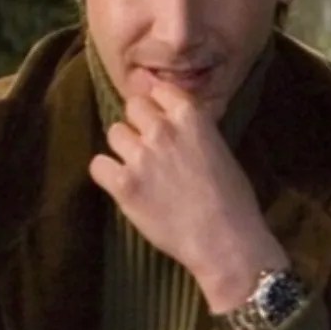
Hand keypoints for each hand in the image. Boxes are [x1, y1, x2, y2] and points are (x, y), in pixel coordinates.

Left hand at [89, 84, 283, 308]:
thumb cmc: (233, 200)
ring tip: (138, 168)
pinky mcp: (122, 183)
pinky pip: (97, 164)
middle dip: (138, 123)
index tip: (157, 115)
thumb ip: (193, 130)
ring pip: (114, 133)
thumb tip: (174, 120)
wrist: (225, 240)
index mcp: (191, 117)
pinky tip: (121, 184)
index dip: (157, 104)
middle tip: (148, 146)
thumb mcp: (219, 149)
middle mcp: (162, 130)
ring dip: (123, 148)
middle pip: (132, 107)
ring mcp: (140, 156)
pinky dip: (106, 173)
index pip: (159, 90)